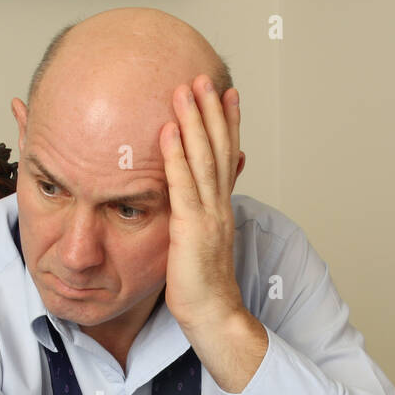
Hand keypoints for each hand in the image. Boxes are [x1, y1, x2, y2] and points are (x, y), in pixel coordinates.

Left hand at [158, 75, 244, 330]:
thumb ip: (198, 220)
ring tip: (186, 90)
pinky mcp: (191, 229)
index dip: (227, 124)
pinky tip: (167, 132)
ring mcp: (208, 216)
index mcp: (221, 209)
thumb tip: (193, 206)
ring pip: (203, 159)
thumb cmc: (202, 289)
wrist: (213, 316)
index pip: (227, 157)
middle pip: (219, 148)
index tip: (225, 95)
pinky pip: (183, 186)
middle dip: (211, 111)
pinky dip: (175, 157)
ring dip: (194, 122)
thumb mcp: (201, 246)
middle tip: (204, 77)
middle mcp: (219, 206)